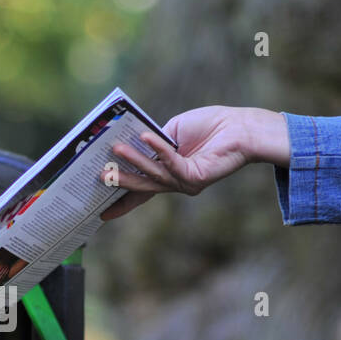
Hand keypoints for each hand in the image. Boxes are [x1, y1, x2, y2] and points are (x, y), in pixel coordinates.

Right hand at [99, 106, 288, 219]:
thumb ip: (153, 141)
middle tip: (99, 176)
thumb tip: (130, 143)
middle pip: (143, 186)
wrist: (241, 128)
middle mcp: (176, 183)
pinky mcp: (196, 178)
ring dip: (133, 161)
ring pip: (153, 176)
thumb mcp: (172, 132)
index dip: (121, 201)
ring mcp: (186, 183)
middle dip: (120, 181)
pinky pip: (172, 163)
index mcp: (169, 173)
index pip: (141, 190)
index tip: (101, 213)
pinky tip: (145, 137)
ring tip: (115, 148)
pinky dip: (157, 149)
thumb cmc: (210, 126)